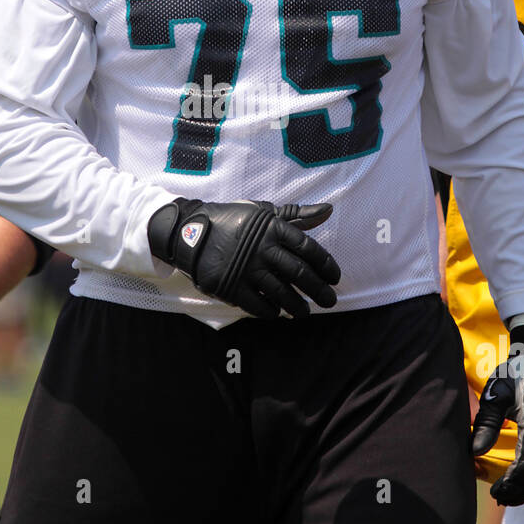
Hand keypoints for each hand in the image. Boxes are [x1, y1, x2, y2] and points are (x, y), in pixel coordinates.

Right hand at [148, 199, 340, 320]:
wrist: (189, 231)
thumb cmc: (233, 221)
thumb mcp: (264, 212)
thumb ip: (297, 215)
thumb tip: (328, 210)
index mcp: (272, 228)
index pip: (308, 248)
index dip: (325, 264)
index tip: (335, 277)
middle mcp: (262, 248)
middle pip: (299, 273)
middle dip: (319, 290)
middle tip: (330, 301)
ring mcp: (246, 269)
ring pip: (281, 293)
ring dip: (298, 306)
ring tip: (306, 312)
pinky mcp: (231, 287)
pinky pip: (258, 305)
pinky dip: (272, 312)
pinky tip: (278, 313)